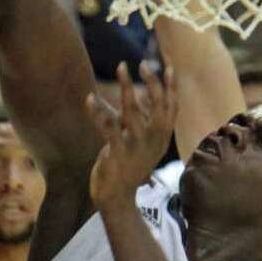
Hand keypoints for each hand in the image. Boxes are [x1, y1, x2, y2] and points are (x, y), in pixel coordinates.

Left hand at [87, 61, 177, 211]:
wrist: (118, 197)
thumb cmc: (127, 166)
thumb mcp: (138, 142)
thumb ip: (133, 119)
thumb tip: (128, 93)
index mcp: (161, 137)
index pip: (172, 108)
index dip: (171, 87)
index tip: (169, 65)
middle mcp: (153, 140)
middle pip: (159, 105)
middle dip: (153, 82)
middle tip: (142, 64)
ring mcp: (136, 146)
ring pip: (134, 111)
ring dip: (127, 87)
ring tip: (121, 67)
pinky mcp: (118, 152)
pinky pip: (108, 127)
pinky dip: (98, 112)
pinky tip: (89, 98)